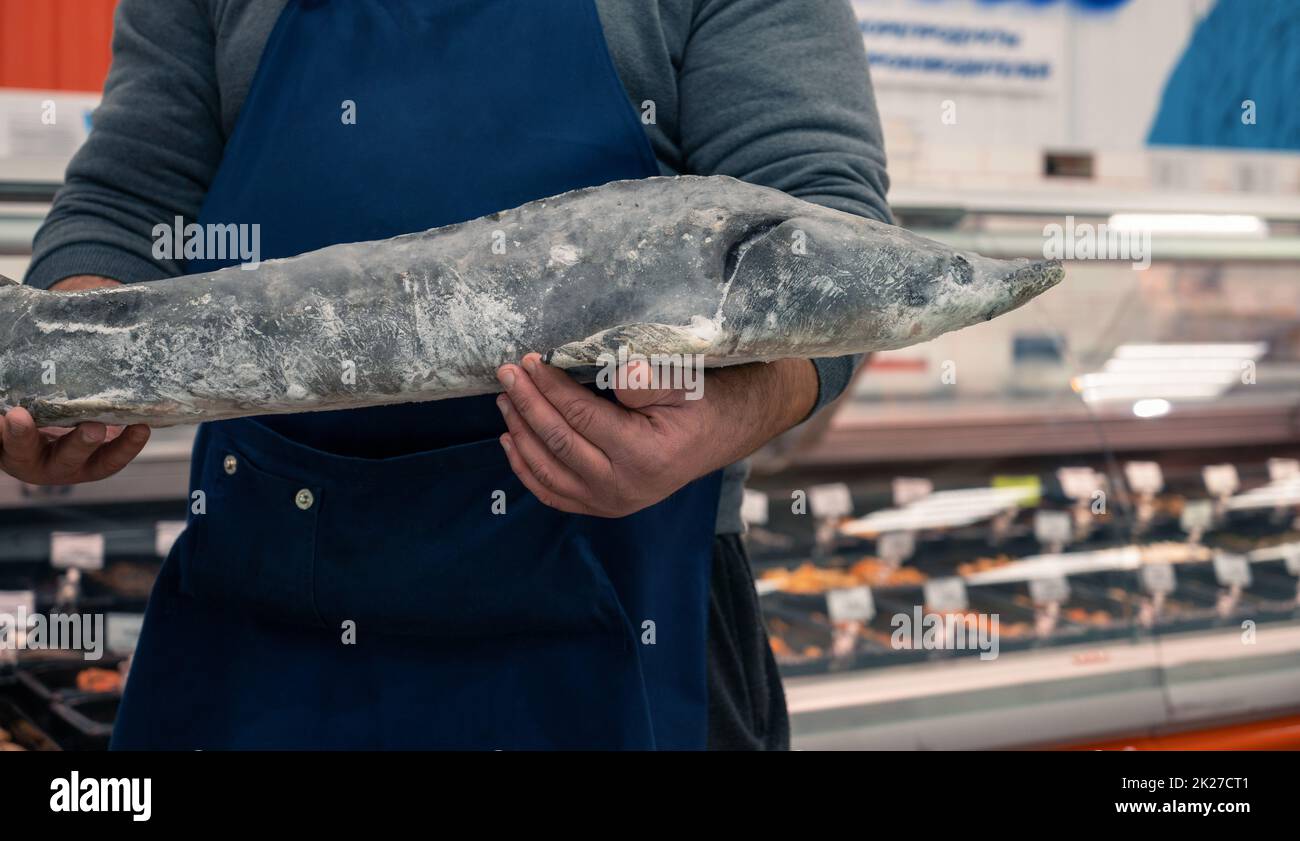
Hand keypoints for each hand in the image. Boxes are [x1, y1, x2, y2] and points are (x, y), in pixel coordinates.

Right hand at [0, 275, 150, 485]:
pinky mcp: (97, 463)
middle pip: (20, 452)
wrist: (68, 406)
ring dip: (81, 444)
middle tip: (22, 416)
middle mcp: (26, 455)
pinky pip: (111, 460)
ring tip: (95, 426)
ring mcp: (64, 463)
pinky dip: (126, 446)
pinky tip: (140, 427)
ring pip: (71, 461)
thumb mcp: (20, 371)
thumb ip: (14, 348)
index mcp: (0, 436)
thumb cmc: (34, 385)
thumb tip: (1, 289)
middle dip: (20, 436)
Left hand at [494, 353, 815, 516]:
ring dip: (520, 433)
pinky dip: (527, 469)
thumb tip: (616, 369)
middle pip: (558, 444)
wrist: (728, 431)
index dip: (550, 387)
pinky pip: (554, 494)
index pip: (580, 417)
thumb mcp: (684, 381)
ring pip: (548, 472)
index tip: (530, 359)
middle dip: (527, 404)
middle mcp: (624, 488)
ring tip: (505, 399)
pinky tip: (511, 440)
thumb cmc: (706, 400)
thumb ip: (647, 378)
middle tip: (507, 373)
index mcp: (644, 456)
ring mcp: (612, 503)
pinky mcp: (605, 507)